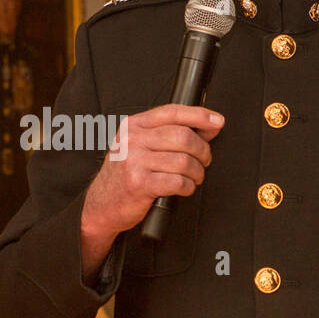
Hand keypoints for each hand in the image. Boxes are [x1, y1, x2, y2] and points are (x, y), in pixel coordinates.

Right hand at [80, 104, 223, 278]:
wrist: (102, 204)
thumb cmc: (125, 175)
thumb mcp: (138, 146)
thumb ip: (167, 133)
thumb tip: (207, 126)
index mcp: (133, 126)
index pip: (172, 112)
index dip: (199, 115)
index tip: (217, 122)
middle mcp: (132, 140)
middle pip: (183, 136)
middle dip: (202, 150)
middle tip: (203, 160)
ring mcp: (135, 161)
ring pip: (184, 161)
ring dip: (197, 172)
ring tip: (194, 177)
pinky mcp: (139, 184)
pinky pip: (177, 182)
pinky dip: (187, 187)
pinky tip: (183, 187)